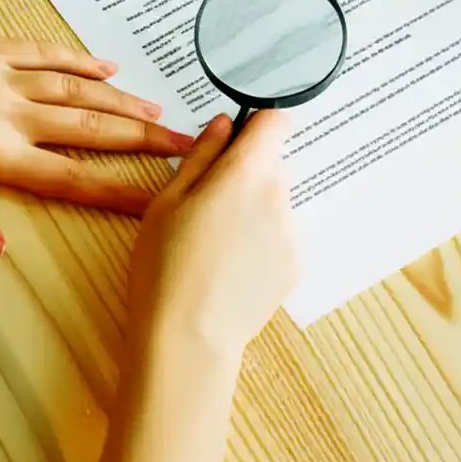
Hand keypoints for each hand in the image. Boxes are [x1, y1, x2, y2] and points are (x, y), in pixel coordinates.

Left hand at [0, 4, 193, 260]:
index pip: (69, 179)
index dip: (118, 191)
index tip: (158, 201)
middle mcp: (10, 114)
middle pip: (89, 131)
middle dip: (142, 141)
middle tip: (187, 148)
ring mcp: (4, 78)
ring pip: (77, 92)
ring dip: (122, 104)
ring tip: (161, 115)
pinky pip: (45, 54)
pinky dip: (80, 60)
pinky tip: (109, 68)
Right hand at [128, 111, 296, 358]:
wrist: (190, 337)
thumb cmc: (165, 267)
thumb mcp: (166, 202)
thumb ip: (201, 155)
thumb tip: (224, 124)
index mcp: (245, 173)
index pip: (276, 123)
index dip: (258, 125)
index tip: (239, 138)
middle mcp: (278, 197)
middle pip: (272, 166)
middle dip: (246, 175)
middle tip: (207, 206)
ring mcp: (291, 233)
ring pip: (275, 203)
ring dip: (254, 210)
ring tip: (215, 245)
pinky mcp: (295, 264)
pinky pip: (280, 237)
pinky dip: (261, 243)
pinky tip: (230, 268)